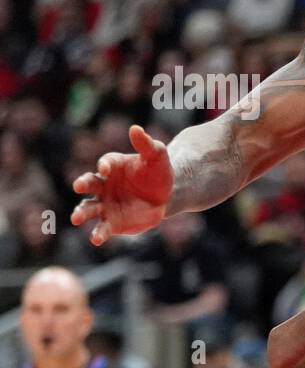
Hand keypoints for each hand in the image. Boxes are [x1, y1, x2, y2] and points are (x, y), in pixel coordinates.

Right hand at [70, 124, 172, 243]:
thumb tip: (135, 128)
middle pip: (89, 184)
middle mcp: (104, 185)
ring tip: (75, 218)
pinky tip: (96, 239)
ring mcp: (106, 204)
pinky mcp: (113, 222)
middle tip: (78, 186)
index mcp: (112, 166)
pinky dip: (99, 233)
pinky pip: (103, 228)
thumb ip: (146, 144)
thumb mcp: (157, 156)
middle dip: (83, 184)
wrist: (166, 196)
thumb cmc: (158, 173)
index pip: (106, 163)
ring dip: (81, 212)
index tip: (107, 169)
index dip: (105, 165)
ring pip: (89, 208)